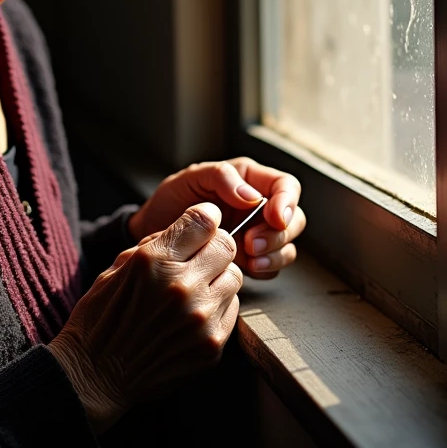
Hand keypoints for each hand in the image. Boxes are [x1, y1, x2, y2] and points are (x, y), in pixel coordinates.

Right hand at [49, 202, 242, 433]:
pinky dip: (218, 306)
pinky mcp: (211, 346)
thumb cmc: (103, 315)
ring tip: (196, 287)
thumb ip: (159, 242)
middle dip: (214, 245)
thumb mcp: (120, 265)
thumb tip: (192, 227)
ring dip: (218, 277)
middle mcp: (181, 287)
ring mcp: (200, 319)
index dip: (205, 217)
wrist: (97, 375)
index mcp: (153, 261)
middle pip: (227, 246)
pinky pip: (232, 310)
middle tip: (199, 256)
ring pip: (234, 277)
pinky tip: (194, 313)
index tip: (202, 223)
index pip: (203, 220)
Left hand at [127, 157, 304, 279]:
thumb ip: (221, 178)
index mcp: (249, 180)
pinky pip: (272, 266)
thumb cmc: (171, 201)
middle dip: (279, 233)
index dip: (287, 202)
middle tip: (252, 243)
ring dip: (275, 254)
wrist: (153, 233)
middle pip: (293, 218)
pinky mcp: (251, 258)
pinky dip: (265, 269)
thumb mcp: (190, 179)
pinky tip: (247, 268)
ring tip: (250, 259)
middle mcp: (258, 207)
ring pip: (287, 245)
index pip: (285, 185)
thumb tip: (252, 197)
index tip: (275, 218)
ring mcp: (257, 234)